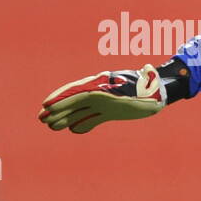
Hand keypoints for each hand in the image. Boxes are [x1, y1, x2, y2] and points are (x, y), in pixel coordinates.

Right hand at [38, 64, 166, 133]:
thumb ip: (139, 79)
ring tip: (51, 126)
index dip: (62, 97)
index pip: (79, 91)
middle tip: (41, 118)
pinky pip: (94, 118)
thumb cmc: (152, 87)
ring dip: (66, 118)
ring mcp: (104, 102)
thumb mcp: (145, 83)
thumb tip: (146, 70)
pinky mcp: (110, 111)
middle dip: (58, 109)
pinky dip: (84, 124)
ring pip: (81, 110)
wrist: (159, 93)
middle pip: (75, 101)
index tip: (47, 104)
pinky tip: (73, 130)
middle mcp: (101, 92)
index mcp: (104, 85)